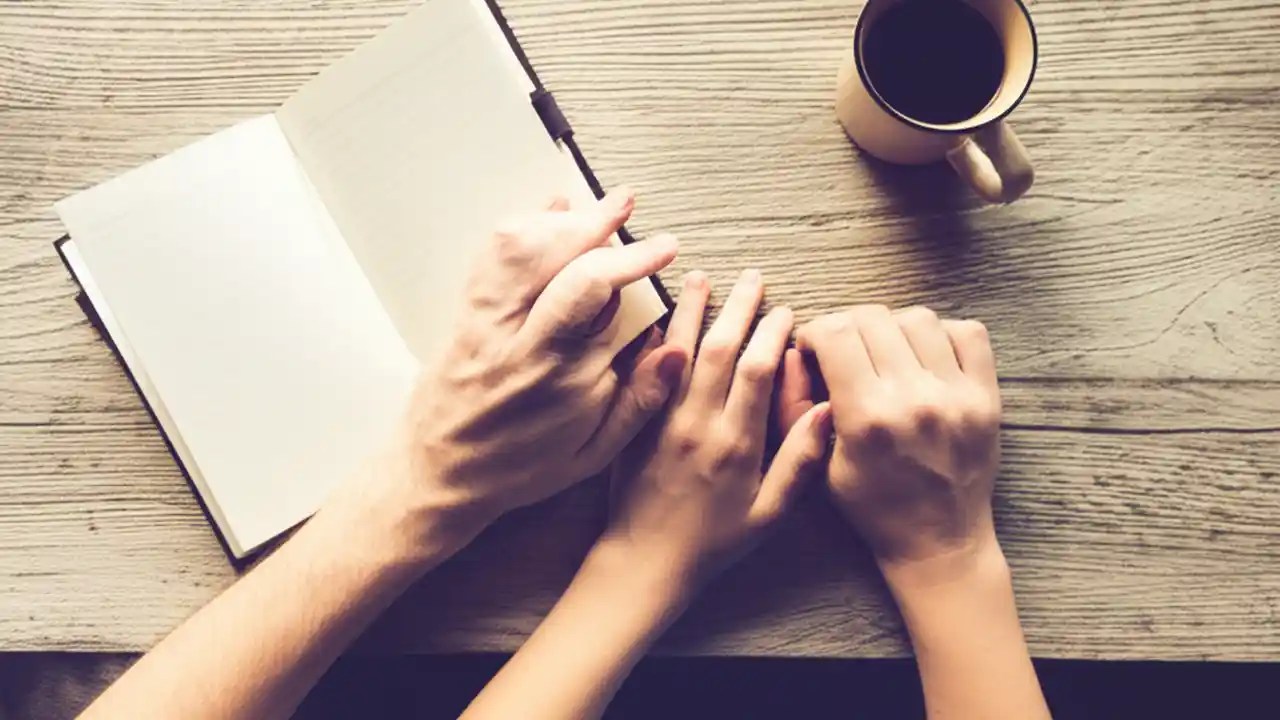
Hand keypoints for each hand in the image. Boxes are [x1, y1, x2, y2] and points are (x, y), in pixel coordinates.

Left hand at [333, 190, 686, 563]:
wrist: (441, 476)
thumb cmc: (518, 470)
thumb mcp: (593, 456)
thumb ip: (639, 402)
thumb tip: (676, 351)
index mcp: (561, 378)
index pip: (600, 298)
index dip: (634, 262)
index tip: (665, 247)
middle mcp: (520, 344)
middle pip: (560, 264)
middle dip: (599, 225)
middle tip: (628, 204)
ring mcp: (486, 325)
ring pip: (518, 252)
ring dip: (559, 219)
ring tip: (594, 206)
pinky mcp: (465, 315)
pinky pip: (488, 258)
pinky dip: (520, 227)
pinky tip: (548, 211)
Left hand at [597, 270, 832, 598]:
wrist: (645, 562)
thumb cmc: (714, 543)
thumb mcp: (769, 514)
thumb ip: (799, 461)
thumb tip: (829, 410)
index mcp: (735, 443)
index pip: (757, 370)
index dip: (772, 334)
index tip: (786, 310)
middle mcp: (697, 423)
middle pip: (719, 349)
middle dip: (738, 307)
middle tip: (752, 276)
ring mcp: (661, 421)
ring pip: (679, 352)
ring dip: (692, 311)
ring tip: (701, 277)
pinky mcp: (635, 424)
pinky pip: (644, 373)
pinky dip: (653, 342)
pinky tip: (661, 318)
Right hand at [792, 305, 1001, 575]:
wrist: (939, 542)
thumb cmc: (873, 508)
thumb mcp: (818, 465)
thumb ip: (796, 409)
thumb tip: (790, 353)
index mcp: (867, 419)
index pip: (834, 333)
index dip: (815, 332)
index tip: (814, 350)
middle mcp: (914, 400)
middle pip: (872, 318)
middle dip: (849, 327)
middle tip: (846, 352)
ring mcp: (957, 396)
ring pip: (919, 317)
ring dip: (893, 328)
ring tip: (887, 354)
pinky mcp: (987, 398)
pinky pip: (968, 333)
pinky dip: (942, 334)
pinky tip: (926, 357)